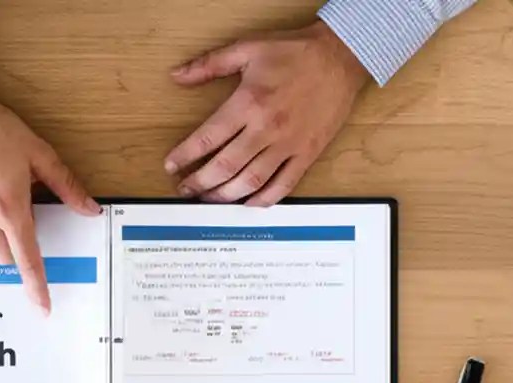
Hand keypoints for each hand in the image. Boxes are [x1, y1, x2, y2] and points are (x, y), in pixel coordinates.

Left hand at [165, 21, 368, 205]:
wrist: (340, 57)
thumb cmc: (296, 52)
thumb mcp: (247, 48)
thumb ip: (209, 64)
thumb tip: (178, 76)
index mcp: (248, 103)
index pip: (207, 138)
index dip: (185, 155)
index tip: (172, 166)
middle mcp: (266, 128)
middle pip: (225, 166)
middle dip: (199, 183)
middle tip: (185, 190)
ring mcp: (288, 144)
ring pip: (251, 181)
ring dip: (225, 195)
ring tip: (209, 199)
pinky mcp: (307, 153)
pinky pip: (283, 185)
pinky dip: (264, 199)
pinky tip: (249, 203)